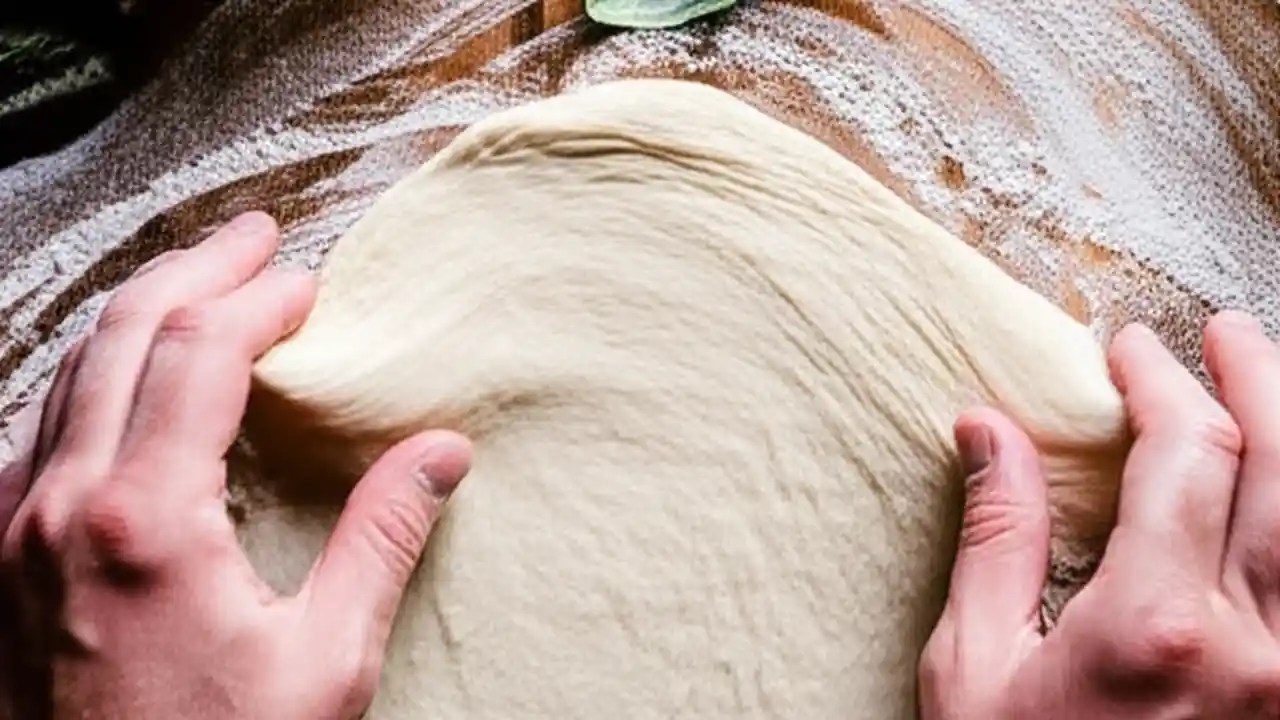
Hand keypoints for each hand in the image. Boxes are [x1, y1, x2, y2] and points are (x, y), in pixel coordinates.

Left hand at [0, 212, 471, 719]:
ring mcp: (9, 528)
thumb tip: (441, 454)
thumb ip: (380, 542)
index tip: (309, 286)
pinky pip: (33, 426)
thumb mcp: (322, 665)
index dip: (262, 301)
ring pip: (67, 369)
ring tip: (197, 283)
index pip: (203, 352)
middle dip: (196, 267)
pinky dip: (88, 374)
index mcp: (146, 519)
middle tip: (253, 234)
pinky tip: (122, 380)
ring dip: (138, 311)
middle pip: (124, 332)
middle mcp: (59, 505)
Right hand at [920, 312, 1279, 717]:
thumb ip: (995, 544)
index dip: (1159, 383)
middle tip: (1223, 335)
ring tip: (1269, 387)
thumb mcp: (976, 672)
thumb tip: (987, 433)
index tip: (1127, 355)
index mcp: (1158, 628)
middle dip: (1256, 379)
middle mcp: (1255, 650)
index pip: (1185, 455)